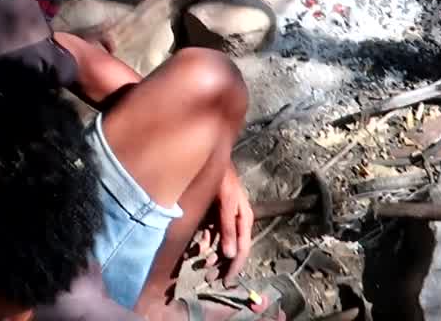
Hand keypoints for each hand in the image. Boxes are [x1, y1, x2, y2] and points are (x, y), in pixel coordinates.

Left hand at [215, 164, 253, 283]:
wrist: (209, 157)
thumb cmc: (221, 177)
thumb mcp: (226, 201)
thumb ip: (227, 226)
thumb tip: (230, 254)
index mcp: (244, 217)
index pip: (243, 247)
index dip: (236, 266)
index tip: (227, 282)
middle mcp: (235, 220)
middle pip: (232, 248)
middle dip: (222, 264)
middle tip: (211, 277)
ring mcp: (223, 218)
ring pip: (220, 243)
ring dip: (212, 255)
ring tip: (203, 266)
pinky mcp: (212, 215)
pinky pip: (210, 234)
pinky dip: (204, 243)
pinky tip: (196, 249)